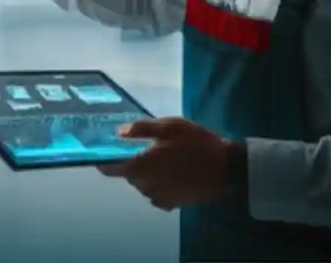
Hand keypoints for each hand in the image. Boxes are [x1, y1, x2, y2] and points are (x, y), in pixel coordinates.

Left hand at [97, 117, 232, 210]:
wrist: (226, 170)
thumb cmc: (197, 144)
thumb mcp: (170, 127)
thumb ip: (141, 129)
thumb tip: (119, 133)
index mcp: (141, 166)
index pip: (109, 168)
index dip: (104, 159)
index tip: (105, 150)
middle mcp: (145, 185)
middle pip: (129, 174)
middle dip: (135, 162)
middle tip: (152, 147)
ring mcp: (157, 197)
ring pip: (143, 183)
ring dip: (149, 172)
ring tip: (169, 158)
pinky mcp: (171, 204)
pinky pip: (157, 192)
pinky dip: (161, 183)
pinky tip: (176, 172)